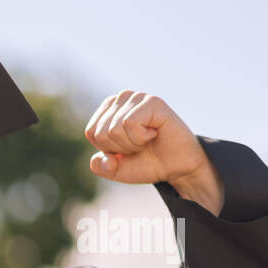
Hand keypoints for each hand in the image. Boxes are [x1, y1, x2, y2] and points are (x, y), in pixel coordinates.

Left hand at [85, 91, 223, 213]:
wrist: (176, 167)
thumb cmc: (146, 163)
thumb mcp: (115, 170)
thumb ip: (100, 167)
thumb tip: (105, 159)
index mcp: (109, 109)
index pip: (91, 132)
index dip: (107, 149)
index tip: (126, 148)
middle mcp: (122, 98)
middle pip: (101, 132)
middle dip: (119, 148)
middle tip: (139, 145)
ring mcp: (138, 97)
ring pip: (114, 129)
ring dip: (131, 144)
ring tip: (147, 139)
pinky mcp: (153, 102)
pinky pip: (129, 123)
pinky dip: (140, 138)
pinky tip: (154, 133)